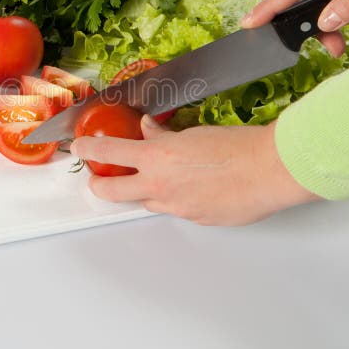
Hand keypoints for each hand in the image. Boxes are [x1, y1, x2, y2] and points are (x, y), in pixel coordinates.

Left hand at [70, 115, 319, 225]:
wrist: (269, 171)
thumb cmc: (236, 147)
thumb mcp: (193, 133)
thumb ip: (165, 135)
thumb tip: (150, 128)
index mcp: (157, 158)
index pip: (108, 153)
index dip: (88, 151)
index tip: (79, 148)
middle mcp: (160, 186)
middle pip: (112, 191)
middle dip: (100, 185)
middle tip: (98, 179)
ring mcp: (176, 207)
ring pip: (147, 201)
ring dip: (145, 191)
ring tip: (160, 178)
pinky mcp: (196, 220)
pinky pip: (176, 209)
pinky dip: (178, 198)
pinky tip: (196, 187)